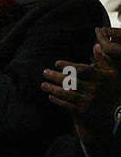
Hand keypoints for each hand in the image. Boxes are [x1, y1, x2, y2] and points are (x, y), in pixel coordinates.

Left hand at [42, 27, 120, 147]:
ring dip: (53, 89)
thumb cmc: (115, 88)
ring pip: (67, 93)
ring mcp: (89, 100)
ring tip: (43, 85)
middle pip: (72, 81)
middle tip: (44, 72)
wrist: (120, 110)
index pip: (82, 69)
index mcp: (101, 78)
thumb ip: (103, 60)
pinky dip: (59, 101)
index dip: (68, 65)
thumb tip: (96, 45)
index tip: (56, 63)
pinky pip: (69, 105)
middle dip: (56, 76)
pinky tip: (50, 96)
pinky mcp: (85, 111)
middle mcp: (95, 88)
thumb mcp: (113, 73)